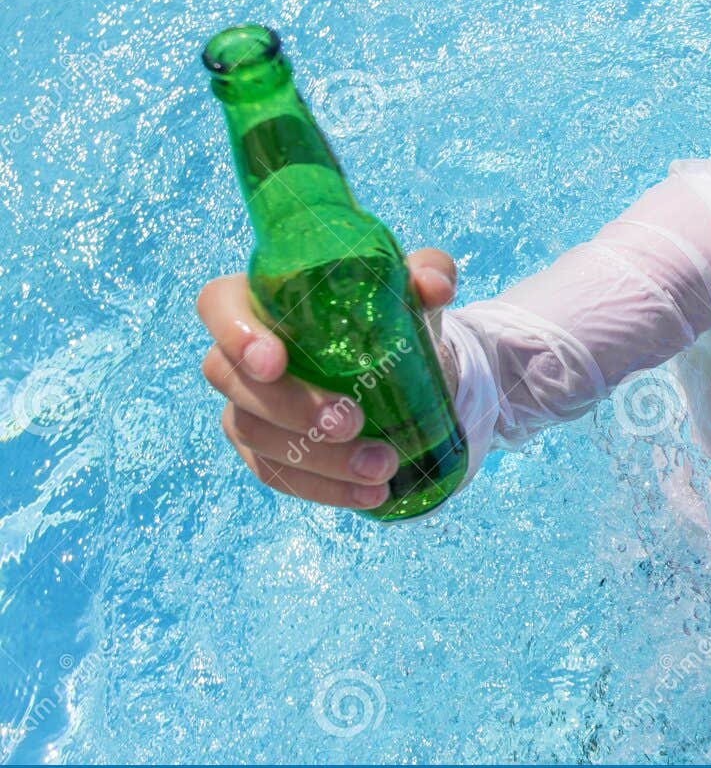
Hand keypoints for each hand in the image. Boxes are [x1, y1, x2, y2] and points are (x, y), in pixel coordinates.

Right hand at [195, 247, 458, 509]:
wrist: (405, 372)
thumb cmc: (392, 316)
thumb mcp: (416, 290)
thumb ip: (427, 275)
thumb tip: (435, 286)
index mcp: (263, 299)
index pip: (218, 304)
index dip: (235, 332)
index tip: (275, 361)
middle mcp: (241, 354)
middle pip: (230, 380)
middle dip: (291, 408)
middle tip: (351, 422)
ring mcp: (247, 407)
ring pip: (256, 436)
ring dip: (320, 458)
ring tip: (383, 465)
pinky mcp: (265, 453)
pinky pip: (278, 476)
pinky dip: (326, 489)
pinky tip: (371, 493)